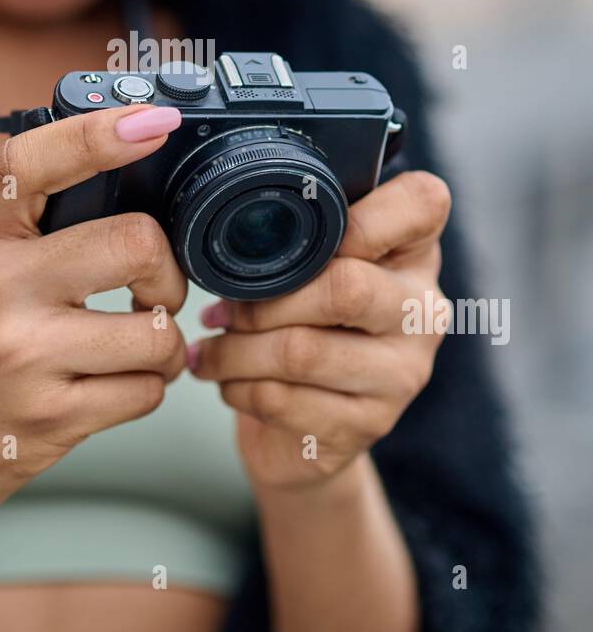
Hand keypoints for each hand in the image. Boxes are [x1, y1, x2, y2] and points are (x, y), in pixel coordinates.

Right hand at [0, 102, 187, 531]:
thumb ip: (35, 212)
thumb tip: (134, 152)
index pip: (31, 162)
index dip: (99, 134)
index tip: (153, 122)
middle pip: (135, 244)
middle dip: (165, 270)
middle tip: (149, 287)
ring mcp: (22, 356)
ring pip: (158, 329)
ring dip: (164, 341)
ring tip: (130, 343)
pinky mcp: (52, 417)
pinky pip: (150, 388)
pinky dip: (147, 384)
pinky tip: (110, 381)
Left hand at [190, 170, 451, 493]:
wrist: (310, 428)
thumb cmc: (304, 325)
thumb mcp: (315, 269)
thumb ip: (303, 233)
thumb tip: (229, 213)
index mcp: (415, 253)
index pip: (422, 203)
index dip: (361, 214)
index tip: (297, 234)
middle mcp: (423, 312)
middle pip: (344, 287)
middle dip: (262, 301)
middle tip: (220, 310)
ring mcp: (403, 374)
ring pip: (302, 352)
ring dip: (234, 352)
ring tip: (208, 350)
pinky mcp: (369, 425)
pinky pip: (284, 401)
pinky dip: (238, 389)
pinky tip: (228, 383)